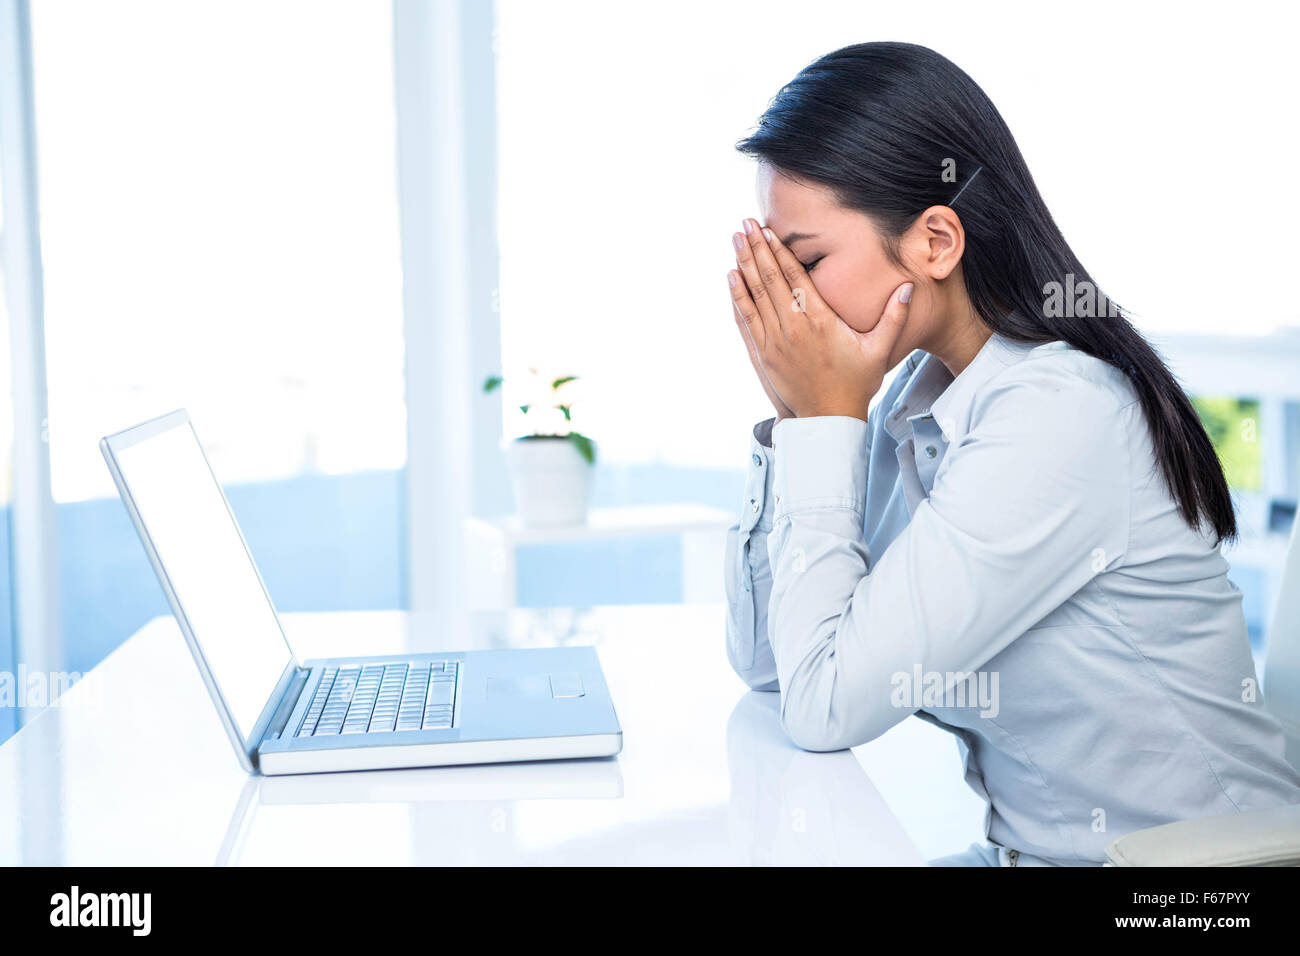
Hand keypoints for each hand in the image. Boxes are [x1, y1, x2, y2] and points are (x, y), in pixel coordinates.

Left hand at [728, 219, 910, 421]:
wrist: (827, 420)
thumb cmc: (855, 385)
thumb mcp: (880, 350)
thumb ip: (894, 317)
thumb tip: (909, 288)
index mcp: (821, 320)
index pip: (795, 277)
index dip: (780, 250)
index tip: (768, 230)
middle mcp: (794, 327)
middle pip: (771, 279)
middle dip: (756, 248)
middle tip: (745, 224)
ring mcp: (775, 341)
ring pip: (754, 296)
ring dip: (743, 265)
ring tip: (735, 240)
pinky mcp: (763, 355)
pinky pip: (746, 320)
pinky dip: (738, 298)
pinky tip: (731, 278)